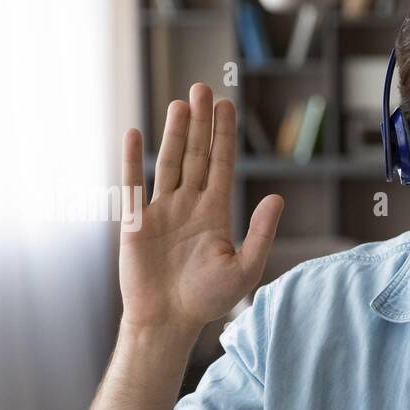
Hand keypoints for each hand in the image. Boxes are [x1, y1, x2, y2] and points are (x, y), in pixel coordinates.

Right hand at [118, 83, 282, 333]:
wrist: (168, 321)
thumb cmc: (207, 300)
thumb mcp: (245, 268)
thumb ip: (261, 233)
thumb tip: (276, 198)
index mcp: (215, 213)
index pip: (220, 164)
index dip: (223, 135)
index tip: (226, 105)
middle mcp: (188, 206)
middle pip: (195, 155)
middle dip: (200, 123)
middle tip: (203, 88)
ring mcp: (161, 211)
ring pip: (169, 162)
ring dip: (174, 132)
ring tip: (181, 102)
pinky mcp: (135, 221)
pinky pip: (133, 183)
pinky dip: (133, 158)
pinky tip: (136, 132)